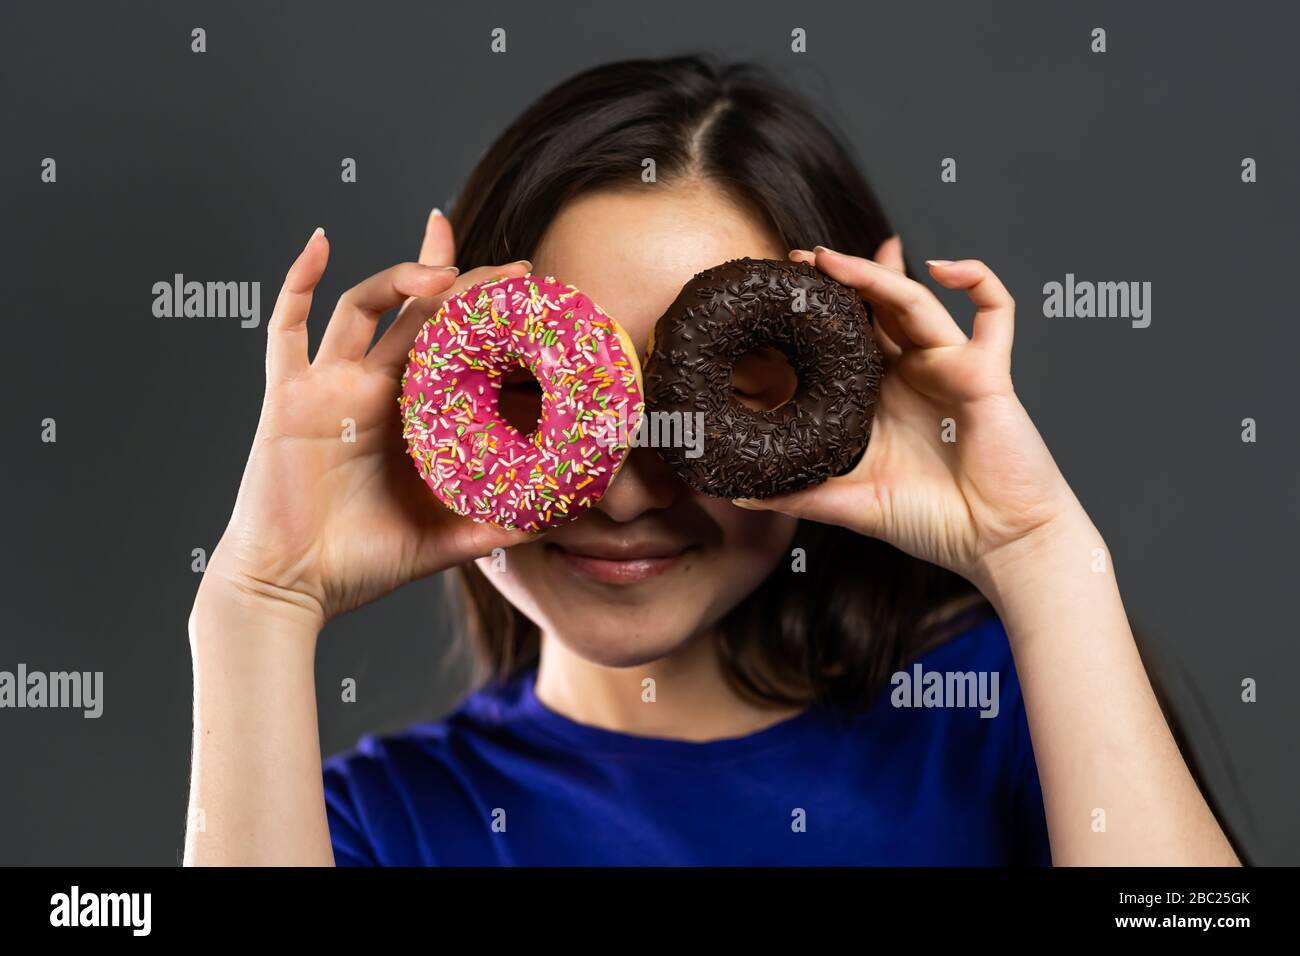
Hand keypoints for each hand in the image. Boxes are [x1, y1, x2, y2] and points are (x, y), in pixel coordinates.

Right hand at [203, 212, 534, 624]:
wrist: (292, 588)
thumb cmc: (361, 564)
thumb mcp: (444, 541)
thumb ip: (496, 528)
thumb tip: (559, 519)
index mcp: (407, 413)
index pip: (452, 346)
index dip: (488, 318)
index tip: (534, 296)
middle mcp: (370, 388)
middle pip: (417, 312)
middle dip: (463, 281)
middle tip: (517, 269)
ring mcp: (328, 387)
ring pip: (362, 307)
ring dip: (401, 278)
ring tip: (445, 269)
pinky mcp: (289, 398)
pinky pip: (286, 330)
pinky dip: (297, 281)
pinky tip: (321, 240)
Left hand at [736, 240, 1087, 587]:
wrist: (996, 543)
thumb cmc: (934, 522)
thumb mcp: (852, 504)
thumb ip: (799, 495)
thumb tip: (736, 495)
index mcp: (881, 396)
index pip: (846, 338)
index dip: (820, 314)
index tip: (780, 293)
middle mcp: (914, 373)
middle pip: (877, 309)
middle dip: (841, 278)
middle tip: (799, 259)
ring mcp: (952, 367)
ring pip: (914, 302)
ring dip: (876, 273)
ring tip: (830, 259)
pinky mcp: (988, 372)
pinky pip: (996, 311)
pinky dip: (978, 279)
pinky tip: (941, 266)